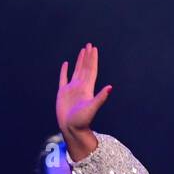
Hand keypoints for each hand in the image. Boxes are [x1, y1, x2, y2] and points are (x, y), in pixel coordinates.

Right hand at [56, 43, 111, 158]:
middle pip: (85, 68)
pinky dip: (64, 71)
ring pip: (76, 71)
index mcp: (87, 88)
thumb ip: (101, 97)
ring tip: (82, 51)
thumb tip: (110, 87)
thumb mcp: (92, 108)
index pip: (91, 70)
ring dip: (79, 61)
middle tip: (89, 45)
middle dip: (87, 57)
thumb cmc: (82, 121)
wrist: (71, 129)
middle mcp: (80, 87)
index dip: (92, 59)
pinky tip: (66, 64)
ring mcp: (71, 89)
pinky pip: (63, 78)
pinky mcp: (62, 92)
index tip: (94, 48)